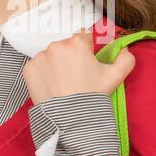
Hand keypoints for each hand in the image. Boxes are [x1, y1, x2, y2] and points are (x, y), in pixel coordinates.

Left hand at [21, 29, 135, 103]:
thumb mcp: (116, 77)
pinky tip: (52, 85)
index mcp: (77, 43)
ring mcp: (40, 57)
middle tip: (76, 76)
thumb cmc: (92, 96)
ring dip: (56, 64)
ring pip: (51, 55)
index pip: (83, 37)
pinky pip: (37, 66)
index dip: (87, 49)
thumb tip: (124, 49)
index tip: (87, 62)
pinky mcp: (29, 69)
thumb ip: (126, 59)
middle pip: (66, 45)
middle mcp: (57, 46)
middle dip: (70, 57)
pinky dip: (43, 73)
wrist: (71, 119)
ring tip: (63, 82)